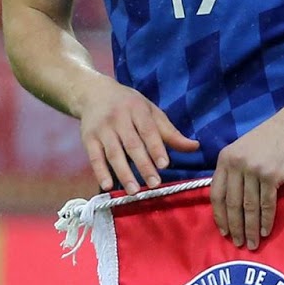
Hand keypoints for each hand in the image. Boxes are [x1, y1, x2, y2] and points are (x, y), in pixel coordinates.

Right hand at [79, 79, 199, 193]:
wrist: (94, 93)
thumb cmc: (128, 105)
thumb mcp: (150, 112)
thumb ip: (170, 132)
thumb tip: (195, 147)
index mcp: (137, 110)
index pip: (148, 130)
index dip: (156, 147)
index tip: (164, 165)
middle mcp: (118, 118)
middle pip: (132, 144)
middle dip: (143, 165)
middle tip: (154, 184)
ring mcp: (102, 129)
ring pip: (113, 153)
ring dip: (123, 173)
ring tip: (134, 191)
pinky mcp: (88, 138)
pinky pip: (94, 157)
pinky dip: (100, 172)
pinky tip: (108, 186)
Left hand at [210, 113, 283, 250]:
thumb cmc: (269, 139)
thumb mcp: (243, 150)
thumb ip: (233, 171)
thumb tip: (229, 203)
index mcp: (225, 159)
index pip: (216, 194)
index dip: (219, 216)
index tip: (223, 232)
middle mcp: (236, 164)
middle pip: (232, 204)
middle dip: (235, 227)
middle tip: (238, 244)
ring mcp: (254, 170)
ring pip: (249, 207)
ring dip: (250, 229)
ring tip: (252, 244)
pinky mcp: (272, 175)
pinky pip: (266, 204)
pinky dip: (265, 221)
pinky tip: (265, 231)